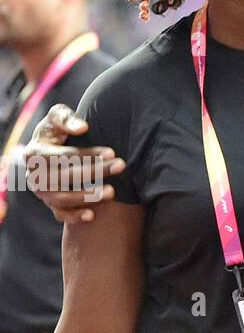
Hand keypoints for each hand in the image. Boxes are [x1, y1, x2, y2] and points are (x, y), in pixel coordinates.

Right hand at [22, 104, 125, 223]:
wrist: (53, 148)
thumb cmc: (59, 129)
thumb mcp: (57, 116)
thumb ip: (67, 118)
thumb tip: (82, 128)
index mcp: (34, 153)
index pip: (62, 156)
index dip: (87, 154)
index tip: (112, 152)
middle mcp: (34, 175)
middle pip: (64, 177)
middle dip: (94, 172)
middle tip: (120, 166)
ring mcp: (41, 192)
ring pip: (61, 198)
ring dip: (86, 196)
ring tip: (112, 192)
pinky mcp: (49, 204)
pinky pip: (59, 214)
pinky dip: (74, 216)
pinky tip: (92, 215)